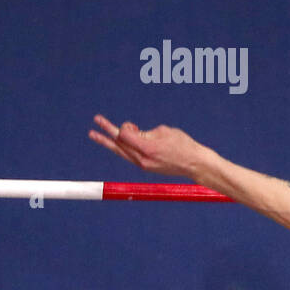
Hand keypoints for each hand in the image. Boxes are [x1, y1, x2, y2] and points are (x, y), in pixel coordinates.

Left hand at [87, 114, 213, 179]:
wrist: (195, 164)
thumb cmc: (183, 145)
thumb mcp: (165, 131)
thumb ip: (144, 132)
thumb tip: (131, 133)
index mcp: (147, 148)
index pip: (124, 135)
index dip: (125, 127)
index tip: (134, 125)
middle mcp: (142, 159)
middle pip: (119, 143)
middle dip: (107, 131)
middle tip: (96, 121)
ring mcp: (143, 165)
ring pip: (120, 152)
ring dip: (108, 142)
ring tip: (94, 135)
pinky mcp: (145, 167)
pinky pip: (128, 156)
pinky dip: (122, 147)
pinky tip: (115, 143)